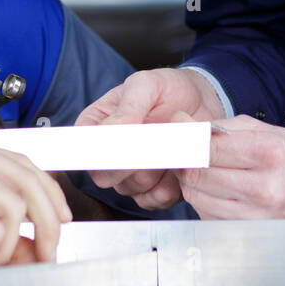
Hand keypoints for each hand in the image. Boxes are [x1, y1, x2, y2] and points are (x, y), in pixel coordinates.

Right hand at [74, 67, 224, 209]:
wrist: (201, 103)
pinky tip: (178, 164)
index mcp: (96, 125)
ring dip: (153, 172)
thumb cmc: (167, 89)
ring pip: (129, 188)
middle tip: (156, 141)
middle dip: (131, 162)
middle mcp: (108, 154)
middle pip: (103, 175)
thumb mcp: (147, 84)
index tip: (127, 142)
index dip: (100, 149)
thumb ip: (129, 105)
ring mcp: (129, 175)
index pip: (83, 146)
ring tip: (171, 146)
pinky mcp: (151, 190)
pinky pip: (152, 200)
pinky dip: (168, 186)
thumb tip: (113, 128)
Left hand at [173, 114, 284, 219]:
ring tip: (202, 170)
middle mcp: (262, 188)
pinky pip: (206, 214)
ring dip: (191, 182)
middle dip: (185, 162)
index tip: (176, 136)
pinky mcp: (247, 231)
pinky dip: (203, 200)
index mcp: (268, 154)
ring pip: (196, 197)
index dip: (184, 141)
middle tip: (185, 153)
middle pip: (197, 175)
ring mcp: (255, 215)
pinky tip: (216, 190)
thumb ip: (221, 126)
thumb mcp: (265, 132)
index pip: (207, 149)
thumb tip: (181, 121)